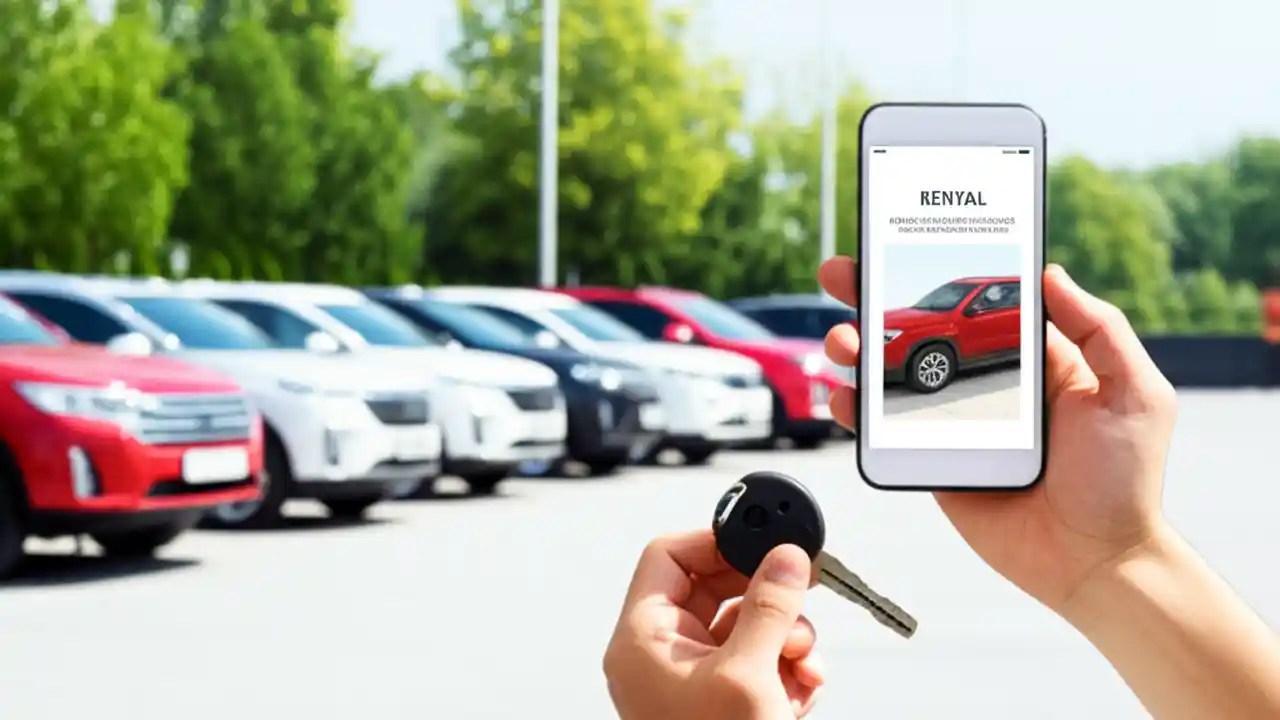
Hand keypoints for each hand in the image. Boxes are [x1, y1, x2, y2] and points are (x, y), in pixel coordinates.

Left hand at [603, 530, 824, 718]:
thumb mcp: (747, 676)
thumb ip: (769, 608)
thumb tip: (786, 557)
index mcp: (643, 640)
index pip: (669, 557)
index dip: (717, 540)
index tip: (765, 539)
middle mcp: (662, 655)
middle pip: (716, 588)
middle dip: (767, 596)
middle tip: (803, 589)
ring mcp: (693, 681)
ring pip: (745, 625)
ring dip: (787, 636)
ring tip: (804, 661)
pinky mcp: (723, 704)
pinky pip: (757, 662)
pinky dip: (788, 669)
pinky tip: (804, 686)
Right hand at [818, 257, 1177, 615]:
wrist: (1094, 560)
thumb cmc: (1123, 479)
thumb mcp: (1132, 391)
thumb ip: (1099, 329)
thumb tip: (1051, 273)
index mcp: (1031, 360)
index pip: (974, 303)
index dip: (937, 272)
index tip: (899, 241)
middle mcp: (985, 385)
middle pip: (917, 331)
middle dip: (872, 298)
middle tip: (840, 275)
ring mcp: (952, 423)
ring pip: (890, 376)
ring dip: (856, 349)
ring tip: (843, 340)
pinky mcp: (930, 461)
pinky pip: (883, 430)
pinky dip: (854, 409)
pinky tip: (843, 395)